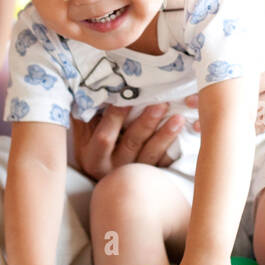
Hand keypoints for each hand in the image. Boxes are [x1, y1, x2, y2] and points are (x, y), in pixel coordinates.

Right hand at [70, 103, 184, 181]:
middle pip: (131, 144)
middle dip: (147, 122)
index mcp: (93, 157)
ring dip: (165, 135)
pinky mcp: (148, 178)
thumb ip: (84, 114)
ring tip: (178, 118)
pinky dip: (172, 149)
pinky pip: (163, 165)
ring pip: (150, 155)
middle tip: (161, 103)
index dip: (116, 116)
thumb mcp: (82, 134)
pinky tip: (182, 135)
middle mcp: (112, 169)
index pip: (105, 137)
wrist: (104, 176)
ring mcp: (132, 175)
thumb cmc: (91, 146)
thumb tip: (85, 87)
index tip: (128, 96)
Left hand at [184, 0, 264, 131]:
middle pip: (249, 86)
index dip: (225, 63)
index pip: (250, 54)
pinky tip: (227, 126)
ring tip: (201, 116)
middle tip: (192, 98)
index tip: (201, 69)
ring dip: (230, 114)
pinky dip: (247, 124)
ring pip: (256, 108)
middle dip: (221, 93)